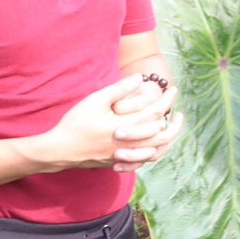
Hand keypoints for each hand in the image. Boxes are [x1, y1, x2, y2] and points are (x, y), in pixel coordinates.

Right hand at [30, 76, 174, 171]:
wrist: (60, 150)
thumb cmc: (76, 123)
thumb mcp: (95, 100)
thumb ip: (119, 89)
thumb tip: (139, 77)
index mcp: (125, 126)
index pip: (155, 113)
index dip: (167, 100)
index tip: (174, 89)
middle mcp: (129, 143)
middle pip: (161, 136)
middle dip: (174, 123)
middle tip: (179, 112)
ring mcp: (124, 155)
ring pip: (155, 151)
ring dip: (166, 139)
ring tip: (170, 128)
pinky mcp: (118, 162)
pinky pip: (143, 160)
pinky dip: (153, 152)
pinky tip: (154, 144)